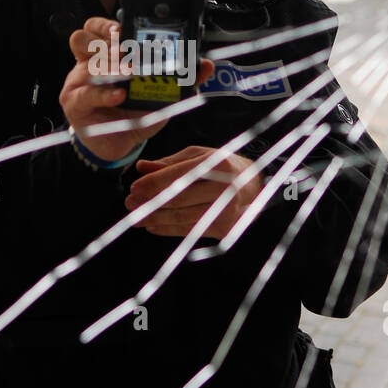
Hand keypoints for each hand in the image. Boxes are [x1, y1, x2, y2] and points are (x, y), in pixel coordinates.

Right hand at [60, 18, 213, 163]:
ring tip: (128, 72)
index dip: (106, 24)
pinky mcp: (75, 104)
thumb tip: (206, 65)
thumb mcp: (160, 94)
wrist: (117, 144)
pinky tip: (119, 95)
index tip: (123, 28)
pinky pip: (85, 95)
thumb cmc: (133, 113)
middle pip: (83, 38)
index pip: (96, 28)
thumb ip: (181, 79)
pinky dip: (104, 94)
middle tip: (128, 49)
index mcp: (105, 55)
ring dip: (108, 65)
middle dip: (108, 42)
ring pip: (85, 64)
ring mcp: (78, 83)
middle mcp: (88, 64)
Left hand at [125, 144, 262, 236]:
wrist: (258, 188)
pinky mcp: (225, 229)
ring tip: (136, 217)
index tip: (134, 187)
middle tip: (129, 204)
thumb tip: (141, 167)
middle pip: (180, 200)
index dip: (154, 183)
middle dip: (150, 203)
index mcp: (219, 166)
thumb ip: (171, 163)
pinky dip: (168, 229)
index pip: (180, 176)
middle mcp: (225, 190)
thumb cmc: (225, 168)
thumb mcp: (202, 157)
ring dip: (155, 219)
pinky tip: (152, 226)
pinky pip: (190, 230)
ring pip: (182, 218)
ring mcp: (226, 212)